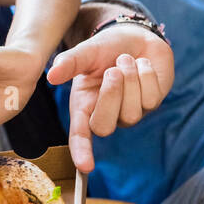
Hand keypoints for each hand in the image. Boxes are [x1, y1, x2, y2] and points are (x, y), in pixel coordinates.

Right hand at [46, 25, 173, 172]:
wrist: (134, 36)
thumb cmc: (105, 49)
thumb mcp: (85, 53)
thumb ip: (68, 63)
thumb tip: (51, 76)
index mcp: (83, 106)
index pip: (80, 136)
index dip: (82, 152)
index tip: (85, 166)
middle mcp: (105, 114)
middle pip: (106, 126)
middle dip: (111, 96)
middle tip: (113, 70)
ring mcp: (130, 112)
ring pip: (132, 112)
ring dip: (130, 79)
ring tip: (126, 60)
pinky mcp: (151, 103)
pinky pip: (151, 98)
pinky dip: (146, 75)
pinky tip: (142, 65)